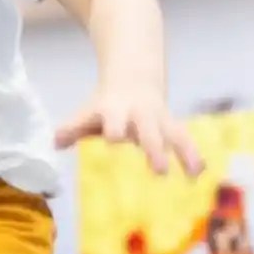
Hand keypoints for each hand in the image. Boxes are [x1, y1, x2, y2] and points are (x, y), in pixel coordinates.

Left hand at [56, 85, 203, 176]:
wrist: (133, 78)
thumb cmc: (106, 105)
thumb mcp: (88, 112)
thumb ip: (72, 128)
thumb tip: (54, 142)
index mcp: (116, 111)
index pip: (114, 120)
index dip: (114, 128)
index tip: (113, 139)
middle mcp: (140, 115)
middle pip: (149, 130)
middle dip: (154, 148)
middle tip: (159, 170)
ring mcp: (159, 120)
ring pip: (174, 134)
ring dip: (183, 152)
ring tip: (192, 173)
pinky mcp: (173, 126)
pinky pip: (185, 140)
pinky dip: (193, 155)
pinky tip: (199, 174)